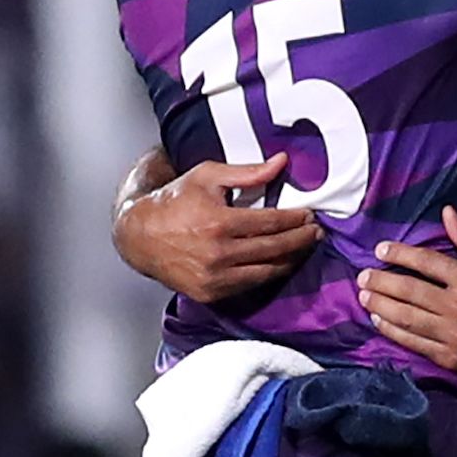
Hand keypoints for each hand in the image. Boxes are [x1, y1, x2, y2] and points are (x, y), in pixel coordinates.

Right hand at [114, 153, 321, 301]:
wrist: (140, 236)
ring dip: (291, 260)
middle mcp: (219, 255)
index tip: (310, 214)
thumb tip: (281, 163)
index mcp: (219, 223)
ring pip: (267, 272)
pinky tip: (280, 262)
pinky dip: (268, 273)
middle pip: (275, 249)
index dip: (296, 219)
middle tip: (316, 232)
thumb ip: (247, 172)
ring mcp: (215, 278)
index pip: (271, 223)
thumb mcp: (208, 176)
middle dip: (301, 240)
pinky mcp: (211, 294)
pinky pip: (250, 285)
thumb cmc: (175, 201)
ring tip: (305, 248)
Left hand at [357, 206, 456, 382]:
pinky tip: (379, 321)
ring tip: (364, 296)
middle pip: (410, 291)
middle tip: (363, 275)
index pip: (427, 263)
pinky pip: (413, 343)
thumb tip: (447, 213)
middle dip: (381, 282)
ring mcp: (452, 336)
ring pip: (407, 318)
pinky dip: (392, 331)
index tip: (381, 250)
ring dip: (380, 306)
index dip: (400, 254)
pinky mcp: (449, 358)